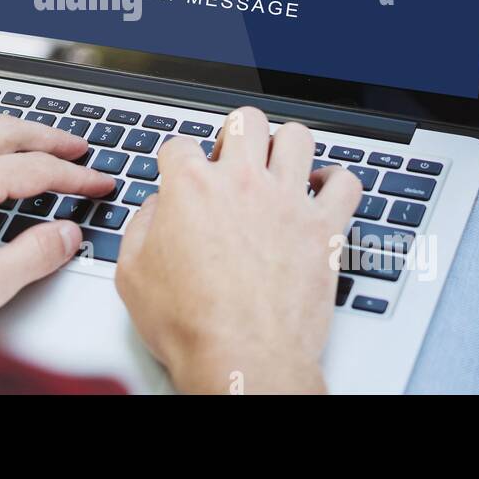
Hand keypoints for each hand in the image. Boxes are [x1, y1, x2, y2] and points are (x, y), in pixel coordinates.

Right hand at [115, 107, 360, 393]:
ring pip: (298, 137)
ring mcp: (288, 201)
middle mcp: (242, 183)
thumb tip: (156, 208)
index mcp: (191, 187)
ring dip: (285, 147)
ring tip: (279, 168)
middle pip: (244, 120)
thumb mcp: (132, 274)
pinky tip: (322, 192)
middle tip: (232, 161)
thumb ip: (141, 227)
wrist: (241, 358)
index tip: (181, 176)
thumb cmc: (190, 325)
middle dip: (235, 134)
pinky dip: (337, 181)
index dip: (177, 161)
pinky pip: (346, 182)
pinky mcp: (324, 228)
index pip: (180, 144)